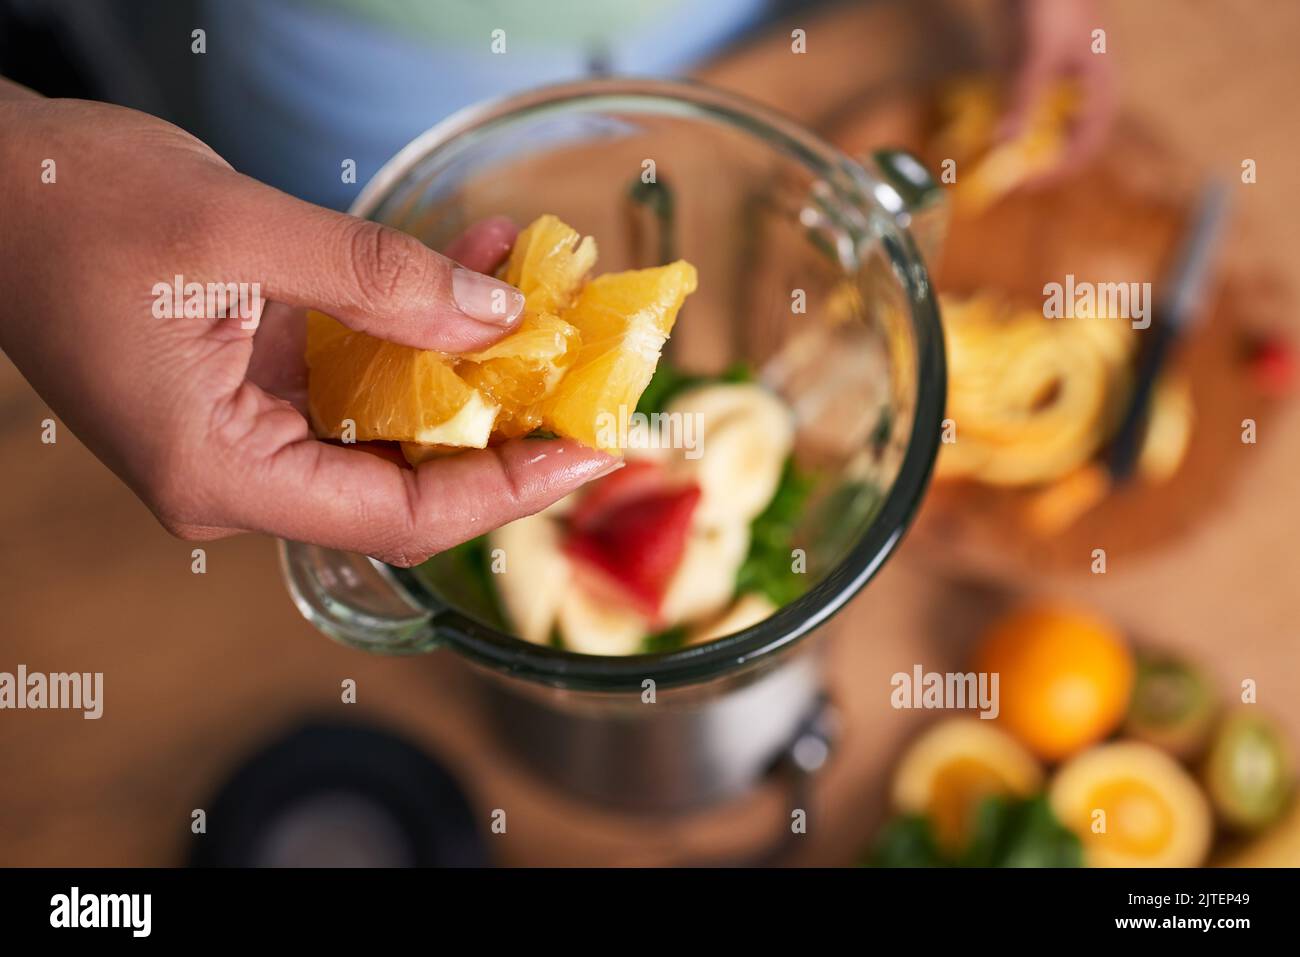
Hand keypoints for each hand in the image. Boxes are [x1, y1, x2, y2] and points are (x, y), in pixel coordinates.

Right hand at [0, 84, 617, 564]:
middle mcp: (236, 475)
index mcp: (221, 471)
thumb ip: (379, 282)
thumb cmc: (69, 208)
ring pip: (390, 427)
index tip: (588, 448)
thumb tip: (494, 317)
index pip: (401, 516)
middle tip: (588, 377)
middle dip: (503, 423)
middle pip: (407, 479)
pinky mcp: (249, 392)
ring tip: (542, 298)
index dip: (506, 489)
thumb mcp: (241, 231)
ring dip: (469, 362)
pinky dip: (416, 332)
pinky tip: (471, 270)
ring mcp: (244, 435)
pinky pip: (356, 380)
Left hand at [1001, 0, 1115, 181]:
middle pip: (1059, 141)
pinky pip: (1018, 108)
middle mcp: (1080, 90)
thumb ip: (1021, 99)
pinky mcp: (1030, 72)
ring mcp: (1055, 82)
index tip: (1024, 185)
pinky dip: (1001, 121)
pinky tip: (979, 131)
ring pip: (1036, 127)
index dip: (1057, 169)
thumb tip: (1006, 144)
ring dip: (1014, 144)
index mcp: (1099, 86)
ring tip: (986, 158)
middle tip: (999, 180)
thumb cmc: (1046, 5)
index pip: (1086, 144)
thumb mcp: (1034, 56)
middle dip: (1031, 161)